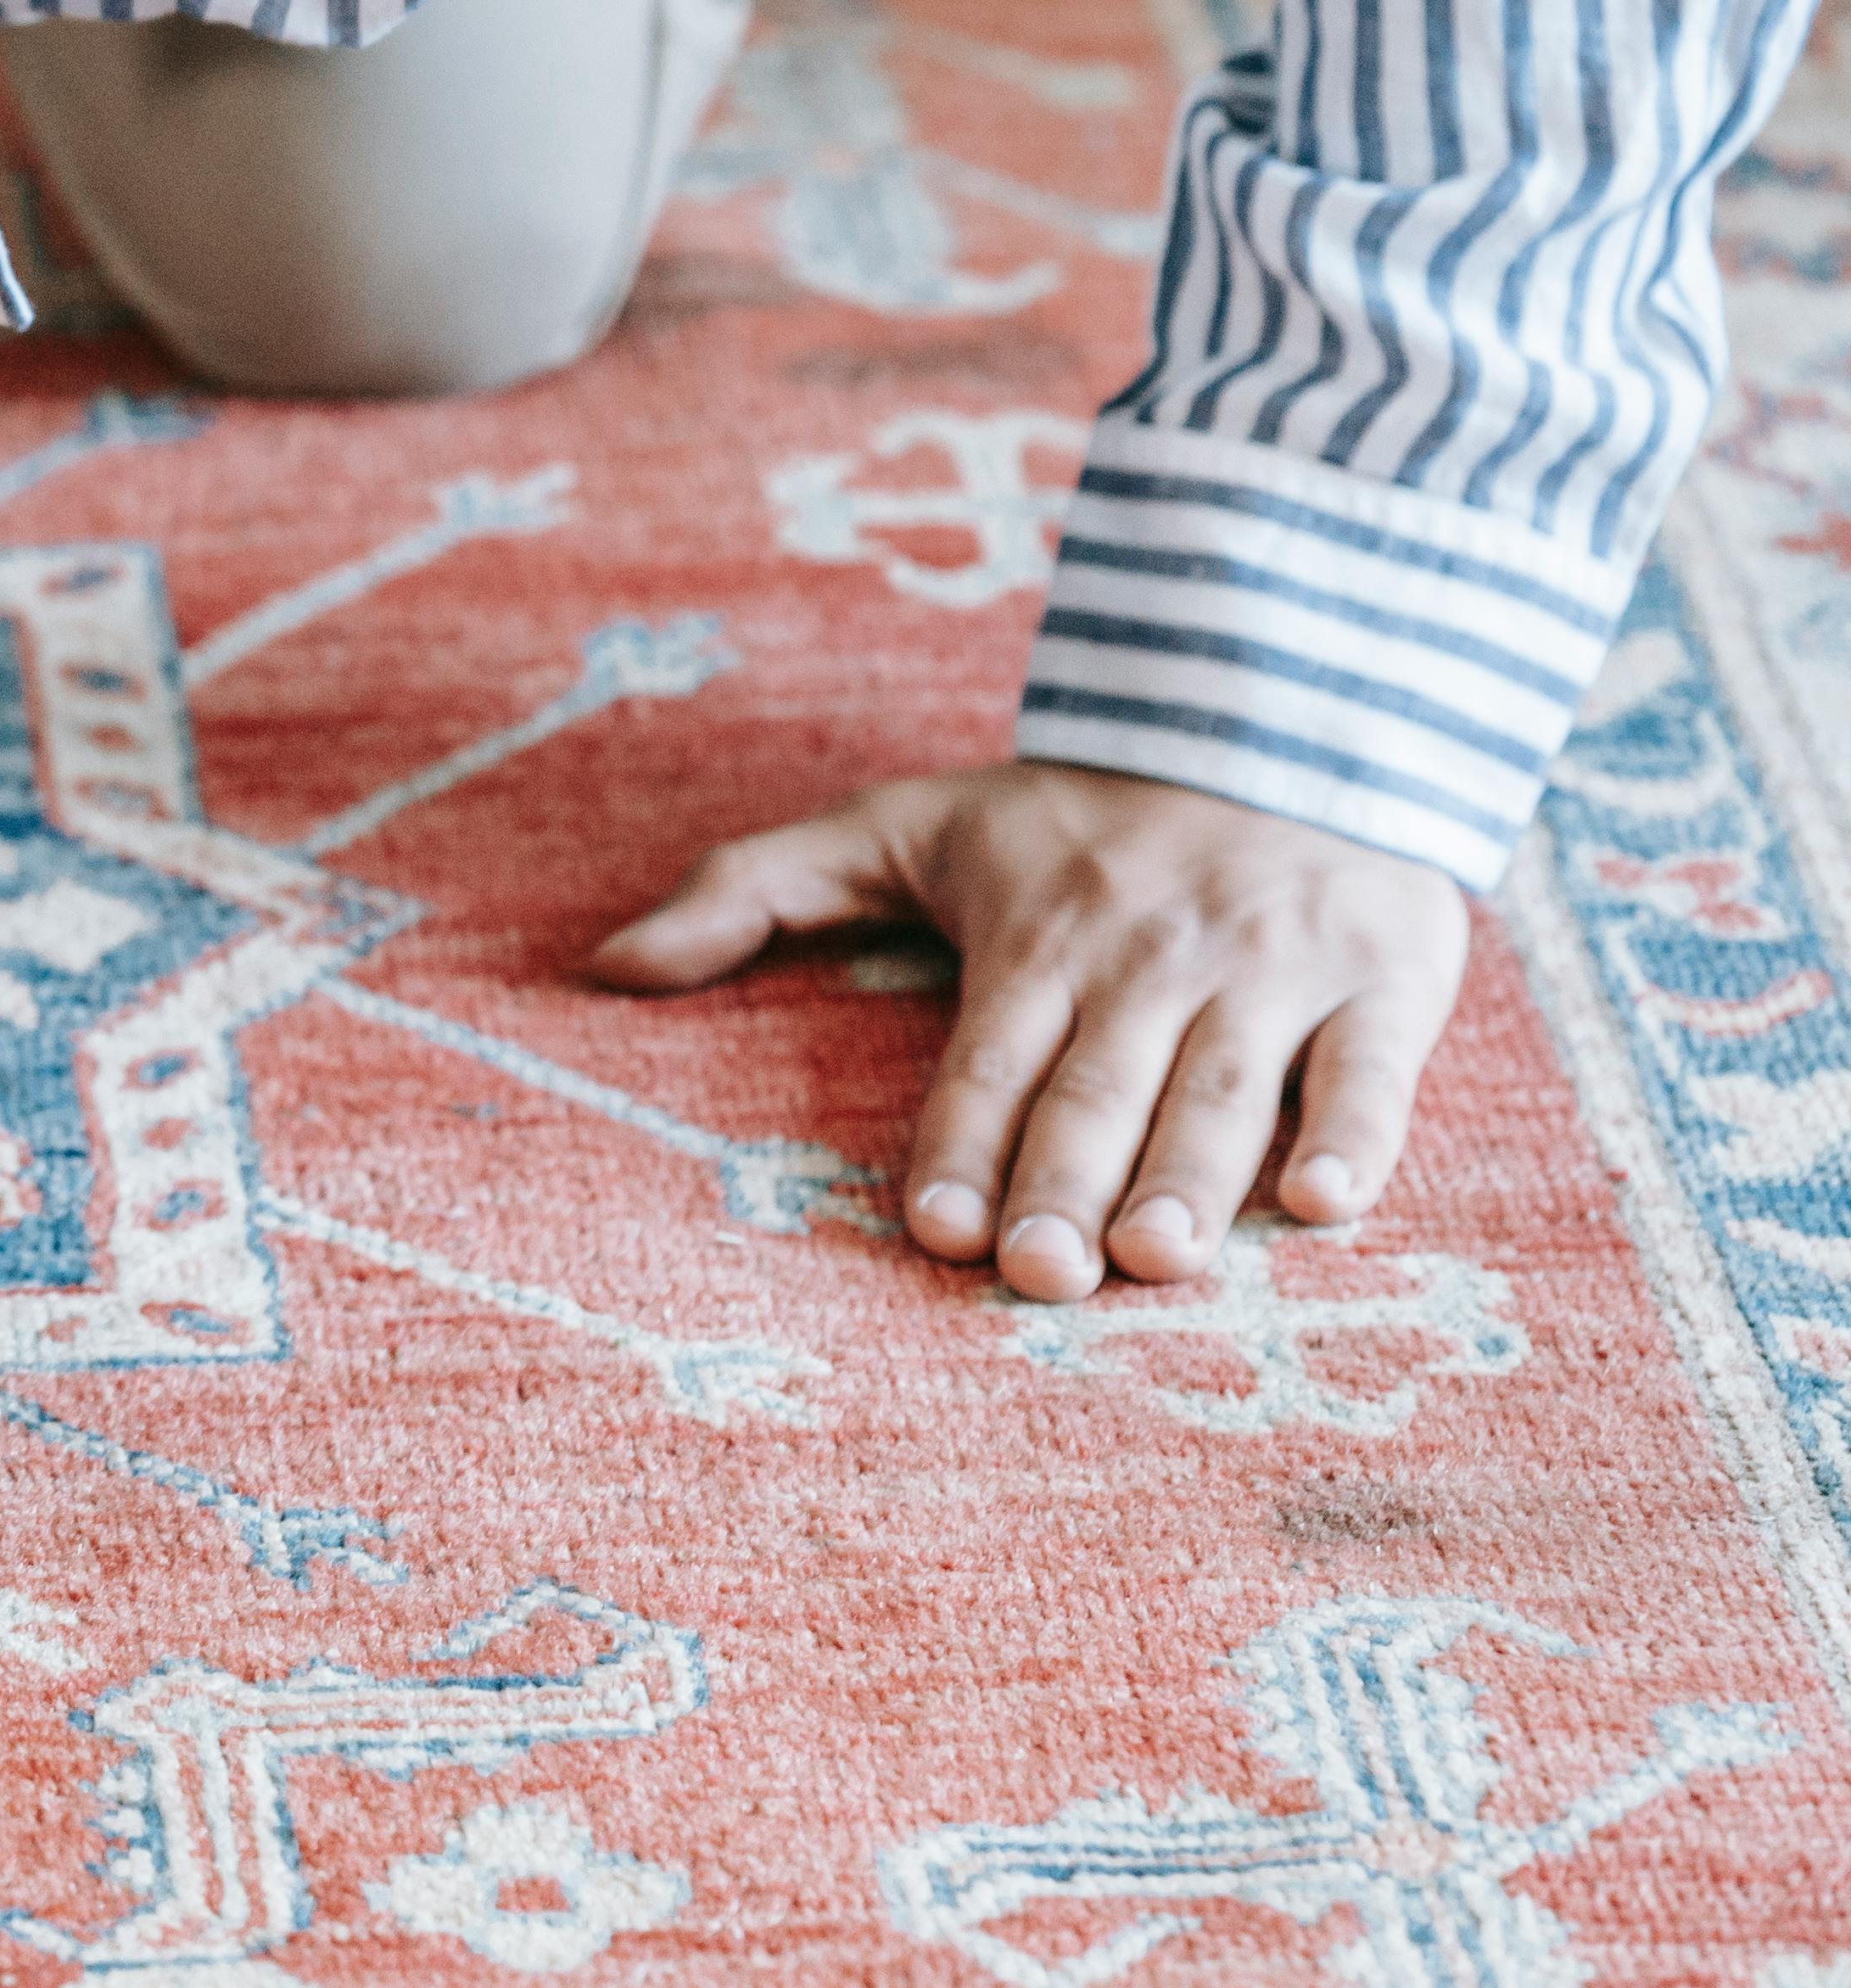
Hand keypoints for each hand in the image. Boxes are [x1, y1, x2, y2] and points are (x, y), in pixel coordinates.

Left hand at [587, 762, 1468, 1300]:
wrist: (1284, 713)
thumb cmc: (1075, 812)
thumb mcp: (905, 826)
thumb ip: (753, 889)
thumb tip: (602, 966)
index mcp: (1038, 934)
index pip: (986, 1060)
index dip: (960, 1143)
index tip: (936, 1228)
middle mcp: (1152, 956)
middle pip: (1101, 1092)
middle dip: (1065, 1182)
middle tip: (1038, 1274)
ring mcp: (1273, 969)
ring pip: (1227, 1091)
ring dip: (1190, 1177)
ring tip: (1154, 1262)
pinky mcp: (1384, 978)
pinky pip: (1372, 1070)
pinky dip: (1355, 1135)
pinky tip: (1324, 1204)